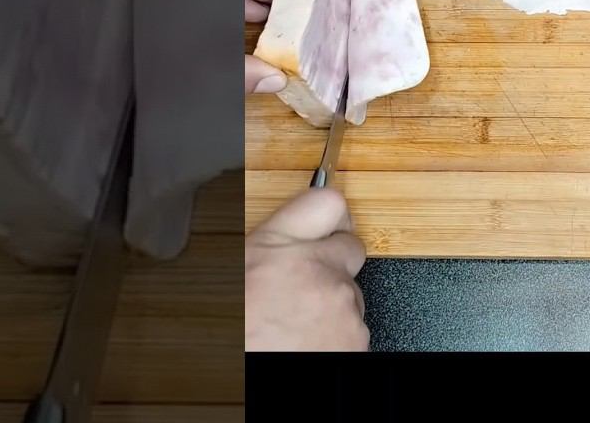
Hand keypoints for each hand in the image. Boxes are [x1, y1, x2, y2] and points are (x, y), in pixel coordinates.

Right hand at [245, 187, 369, 351]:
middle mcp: (315, 267)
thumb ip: (269, 251)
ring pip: (352, 292)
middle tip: (307, 286)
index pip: (326, 201)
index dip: (328, 213)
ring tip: (296, 327)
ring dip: (332, 304)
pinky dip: (336, 334)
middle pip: (349, 246)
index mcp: (275, 247)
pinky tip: (306, 344)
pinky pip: (355, 325)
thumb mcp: (234, 278)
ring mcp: (342, 302)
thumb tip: (286, 239)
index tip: (327, 222)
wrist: (241, 388)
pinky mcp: (357, 336)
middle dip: (335, 262)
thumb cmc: (232, 338)